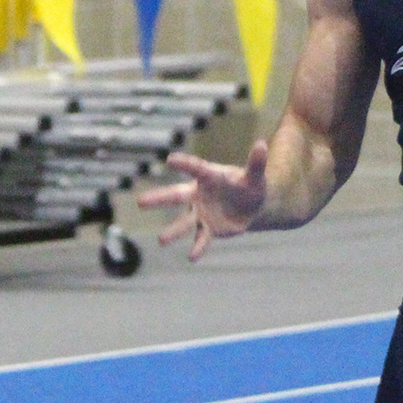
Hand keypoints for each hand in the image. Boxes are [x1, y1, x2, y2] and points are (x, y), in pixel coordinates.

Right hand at [136, 140, 268, 260]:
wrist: (251, 206)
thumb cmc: (249, 186)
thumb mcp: (255, 176)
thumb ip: (257, 162)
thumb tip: (262, 144)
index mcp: (208, 176)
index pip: (195, 168)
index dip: (184, 163)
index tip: (170, 160)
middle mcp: (198, 195)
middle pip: (176, 195)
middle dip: (159, 199)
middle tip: (139, 202)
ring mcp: (200, 213)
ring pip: (184, 222)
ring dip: (173, 232)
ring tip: (161, 241)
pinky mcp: (207, 229)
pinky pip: (201, 239)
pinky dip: (198, 248)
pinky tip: (192, 257)